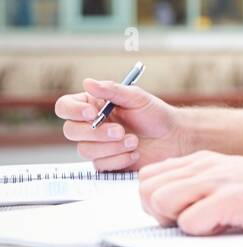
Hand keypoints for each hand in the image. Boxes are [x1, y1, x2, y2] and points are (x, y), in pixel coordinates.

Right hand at [55, 77, 187, 170]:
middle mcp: (90, 125)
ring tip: (134, 141)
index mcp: (92, 105)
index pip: (66, 107)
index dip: (73, 111)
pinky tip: (135, 153)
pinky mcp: (106, 162)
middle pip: (70, 131)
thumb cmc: (155, 114)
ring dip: (111, 147)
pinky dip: (119, 159)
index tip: (92, 113)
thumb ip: (112, 90)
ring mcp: (97, 145)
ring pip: (85, 150)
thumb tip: (87, 82)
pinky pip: (100, 165)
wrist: (173, 138)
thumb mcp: (136, 97)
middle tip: (120, 131)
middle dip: (95, 133)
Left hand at [138, 152, 242, 234]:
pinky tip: (226, 227)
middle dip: (161, 215)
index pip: (147, 178)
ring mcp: (219, 180)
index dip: (155, 203)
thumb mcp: (227, 180)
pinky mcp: (234, 198)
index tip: (180, 214)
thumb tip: (163, 203)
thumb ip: (196, 185)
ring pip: (161, 201)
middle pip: (146, 190)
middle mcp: (205, 166)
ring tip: (209, 224)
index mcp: (201, 161)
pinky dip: (203, 233)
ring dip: (179, 221)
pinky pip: (190, 222)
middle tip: (193, 221)